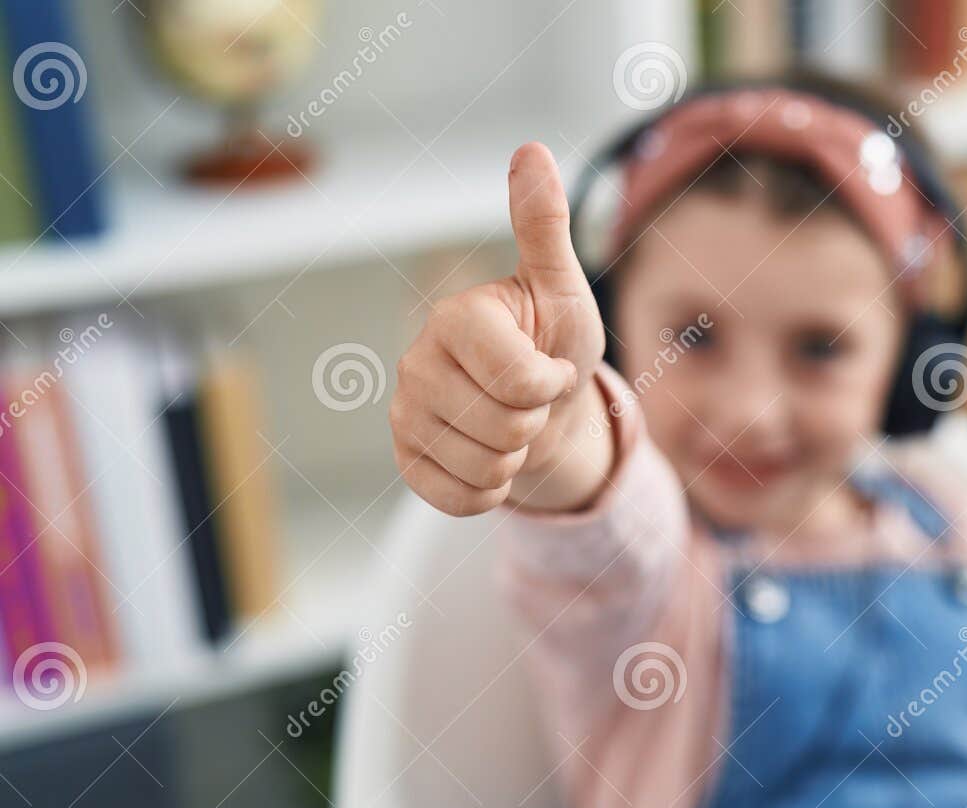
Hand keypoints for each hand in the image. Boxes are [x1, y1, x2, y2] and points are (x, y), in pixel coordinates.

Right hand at [390, 142, 607, 515]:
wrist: (546, 412)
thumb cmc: (556, 345)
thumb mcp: (562, 289)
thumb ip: (544, 228)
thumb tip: (530, 149)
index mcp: (455, 319)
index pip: (519, 382)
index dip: (549, 384)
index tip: (548, 365)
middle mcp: (416, 364)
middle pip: (503, 429)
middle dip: (534, 422)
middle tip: (529, 398)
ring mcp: (405, 416)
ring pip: (485, 468)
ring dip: (515, 458)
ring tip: (511, 424)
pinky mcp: (407, 462)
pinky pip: (460, 499)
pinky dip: (490, 491)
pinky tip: (489, 458)